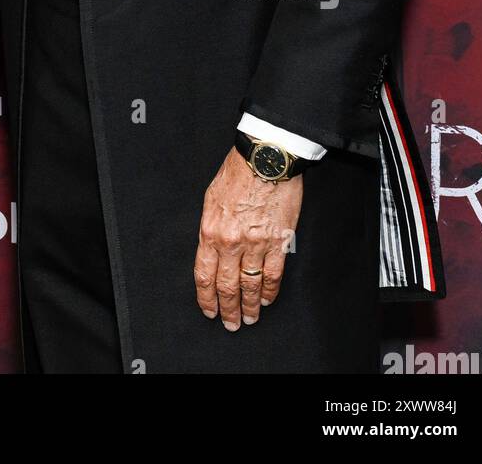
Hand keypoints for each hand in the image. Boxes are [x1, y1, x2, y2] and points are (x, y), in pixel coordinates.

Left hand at [194, 146, 303, 330]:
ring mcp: (255, 244)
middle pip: (227, 286)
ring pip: (250, 285)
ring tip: (249, 318)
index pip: (204, 274)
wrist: (265, 158)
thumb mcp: (211, 200)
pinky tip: (266, 299)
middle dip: (227, 308)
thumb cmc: (237, 173)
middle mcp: (230, 242)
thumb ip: (211, 228)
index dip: (206, 297)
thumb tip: (211, 250)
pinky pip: (273, 275)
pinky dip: (269, 291)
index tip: (209, 310)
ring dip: (249, 306)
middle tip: (230, 323)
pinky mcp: (278, 242)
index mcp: (210, 230)